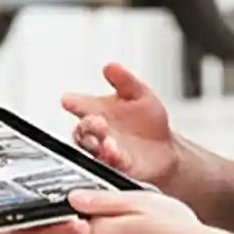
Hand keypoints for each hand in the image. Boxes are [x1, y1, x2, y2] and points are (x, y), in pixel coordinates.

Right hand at [61, 63, 180, 186]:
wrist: (165, 147)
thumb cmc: (147, 121)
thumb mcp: (139, 94)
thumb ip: (124, 80)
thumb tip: (110, 66)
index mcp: (97, 111)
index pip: (80, 105)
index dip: (72, 102)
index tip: (68, 100)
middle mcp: (98, 132)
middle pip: (83, 130)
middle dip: (87, 126)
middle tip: (96, 120)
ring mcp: (106, 150)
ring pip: (93, 150)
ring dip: (98, 145)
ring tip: (107, 141)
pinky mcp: (119, 167)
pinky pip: (111, 165)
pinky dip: (112, 159)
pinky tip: (116, 153)